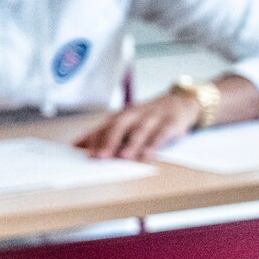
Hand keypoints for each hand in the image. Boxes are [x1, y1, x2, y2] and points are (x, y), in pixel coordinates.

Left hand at [77, 91, 202, 159]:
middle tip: (100, 157)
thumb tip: (77, 144)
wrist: (180, 101)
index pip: (104, 126)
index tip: (83, 154)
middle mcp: (135, 114)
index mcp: (122, 115)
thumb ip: (104, 133)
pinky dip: (154, 145)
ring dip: (132, 144)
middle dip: (109, 141)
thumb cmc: (149, 116)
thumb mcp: (127, 121)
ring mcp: (154, 118)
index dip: (94, 140)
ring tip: (123, 157)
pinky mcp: (171, 123)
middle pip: (119, 126)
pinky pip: (162, 135)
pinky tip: (148, 156)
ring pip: (140, 131)